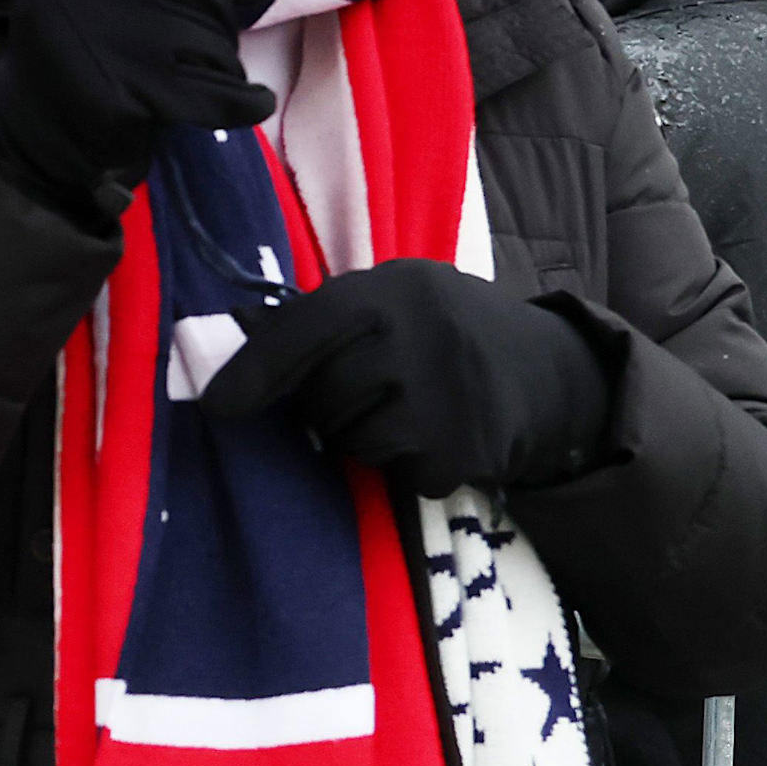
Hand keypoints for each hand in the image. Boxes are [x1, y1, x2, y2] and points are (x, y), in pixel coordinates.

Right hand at [0, 0, 278, 208]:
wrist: (40, 134)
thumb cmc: (90, 41)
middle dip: (219, 22)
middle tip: (198, 49)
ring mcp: (99, 36)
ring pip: (210, 41)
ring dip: (219, 67)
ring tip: (188, 80)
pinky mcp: (122, 92)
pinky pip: (215, 92)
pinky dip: (242, 101)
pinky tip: (243, 103)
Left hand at [198, 258, 618, 496]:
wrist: (549, 369)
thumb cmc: (446, 329)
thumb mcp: (390, 299)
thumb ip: (316, 317)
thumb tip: (230, 325)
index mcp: (387, 292)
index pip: (302, 330)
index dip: (255, 369)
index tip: (216, 405)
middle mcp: (414, 338)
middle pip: (323, 398)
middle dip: (328, 407)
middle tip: (367, 393)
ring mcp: (441, 396)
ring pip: (354, 441)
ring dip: (367, 437)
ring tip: (409, 409)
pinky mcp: (462, 448)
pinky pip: (398, 473)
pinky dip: (409, 464)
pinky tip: (440, 434)